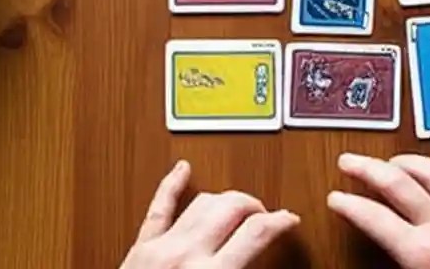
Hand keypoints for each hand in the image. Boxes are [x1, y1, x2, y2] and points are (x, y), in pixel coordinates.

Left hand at [121, 161, 298, 267]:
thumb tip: (257, 265)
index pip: (257, 232)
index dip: (280, 221)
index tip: (288, 219)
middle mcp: (188, 255)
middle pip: (233, 207)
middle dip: (255, 206)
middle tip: (264, 215)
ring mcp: (162, 247)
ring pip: (203, 202)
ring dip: (225, 199)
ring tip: (235, 206)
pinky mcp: (141, 247)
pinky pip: (160, 207)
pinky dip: (171, 185)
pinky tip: (181, 171)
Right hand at [328, 153, 429, 268]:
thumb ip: (397, 266)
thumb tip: (379, 259)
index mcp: (424, 253)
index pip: (374, 217)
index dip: (349, 204)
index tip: (336, 197)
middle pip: (396, 182)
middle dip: (367, 168)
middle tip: (349, 161)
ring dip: (404, 160)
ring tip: (388, 159)